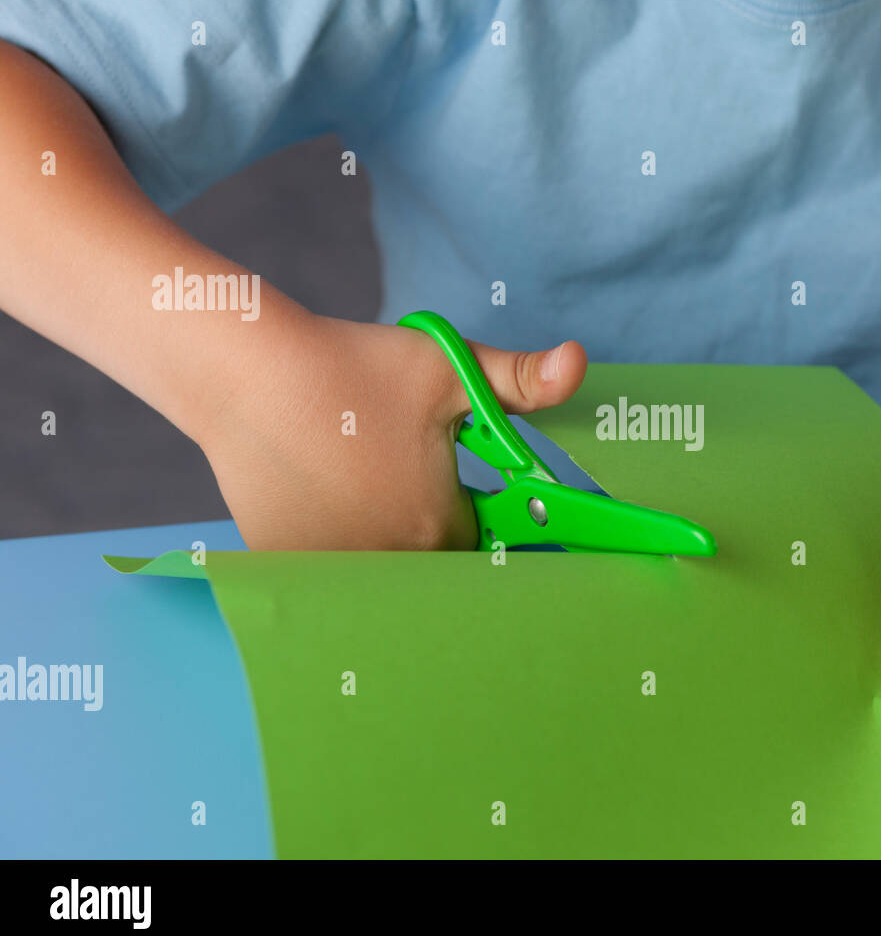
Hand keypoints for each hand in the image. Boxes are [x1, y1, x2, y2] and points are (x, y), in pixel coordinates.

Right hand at [198, 313, 585, 549]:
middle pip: (435, 566)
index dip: (480, 519)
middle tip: (407, 481)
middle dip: (435, 533)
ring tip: (363, 484)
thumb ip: (522, 378)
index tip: (470, 497)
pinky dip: (335, 548)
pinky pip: (329, 574)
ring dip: (386, 544)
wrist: (246, 374)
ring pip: (382, 571)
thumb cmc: (351, 368)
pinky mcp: (285, 567)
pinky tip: (325, 498)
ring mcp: (332, 570)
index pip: (482, 548)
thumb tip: (578, 362)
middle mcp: (389, 562)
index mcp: (438, 525)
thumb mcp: (448, 366)